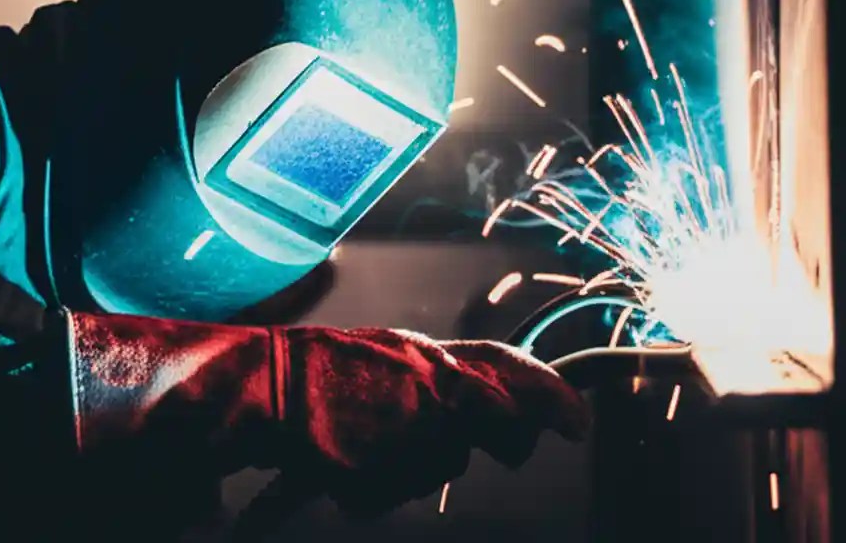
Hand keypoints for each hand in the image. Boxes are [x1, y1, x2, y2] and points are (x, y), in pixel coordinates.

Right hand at [274, 328, 590, 516]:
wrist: (266, 386)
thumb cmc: (327, 374)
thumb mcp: (396, 359)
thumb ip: (448, 379)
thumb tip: (504, 406)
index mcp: (430, 354)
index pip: (509, 367)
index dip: (550, 395)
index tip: (579, 424)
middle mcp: (426, 384)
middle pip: (494, 425)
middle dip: (500, 440)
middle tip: (487, 446)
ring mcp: (403, 426)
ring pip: (440, 465)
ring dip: (412, 464)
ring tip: (371, 440)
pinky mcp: (375, 463)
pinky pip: (390, 491)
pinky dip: (371, 485)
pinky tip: (347, 462)